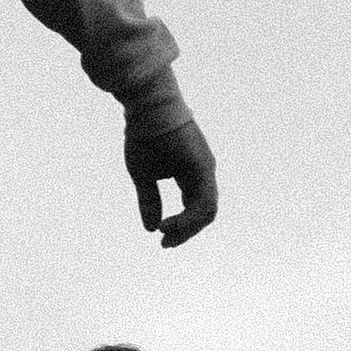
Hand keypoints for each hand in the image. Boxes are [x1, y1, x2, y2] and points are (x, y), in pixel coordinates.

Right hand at [128, 89, 216, 247]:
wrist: (146, 106)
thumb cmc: (144, 135)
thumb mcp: (143, 175)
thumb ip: (150, 201)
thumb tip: (151, 229)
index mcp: (192, 174)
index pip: (194, 208)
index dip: (181, 226)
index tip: (161, 238)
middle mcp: (204, 173)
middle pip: (204, 213)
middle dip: (186, 232)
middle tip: (166, 244)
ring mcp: (206, 169)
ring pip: (207, 211)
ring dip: (188, 228)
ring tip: (167, 236)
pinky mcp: (203, 166)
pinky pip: (203, 201)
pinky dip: (189, 218)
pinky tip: (171, 225)